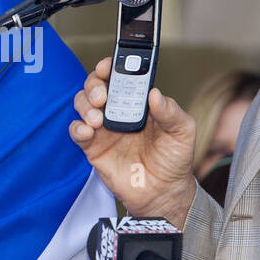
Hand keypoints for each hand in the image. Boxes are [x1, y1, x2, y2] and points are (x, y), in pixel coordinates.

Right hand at [68, 58, 197, 226]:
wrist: (164, 193)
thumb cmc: (174, 160)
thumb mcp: (183, 132)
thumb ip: (171, 112)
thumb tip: (155, 94)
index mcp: (138, 102)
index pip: (120, 76)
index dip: (111, 67)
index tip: (108, 66)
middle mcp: (118, 111)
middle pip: (96, 86)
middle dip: (94, 85)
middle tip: (102, 97)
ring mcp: (104, 129)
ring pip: (83, 105)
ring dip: (85, 105)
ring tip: (97, 119)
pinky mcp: (93, 148)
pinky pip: (77, 132)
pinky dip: (77, 128)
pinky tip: (87, 131)